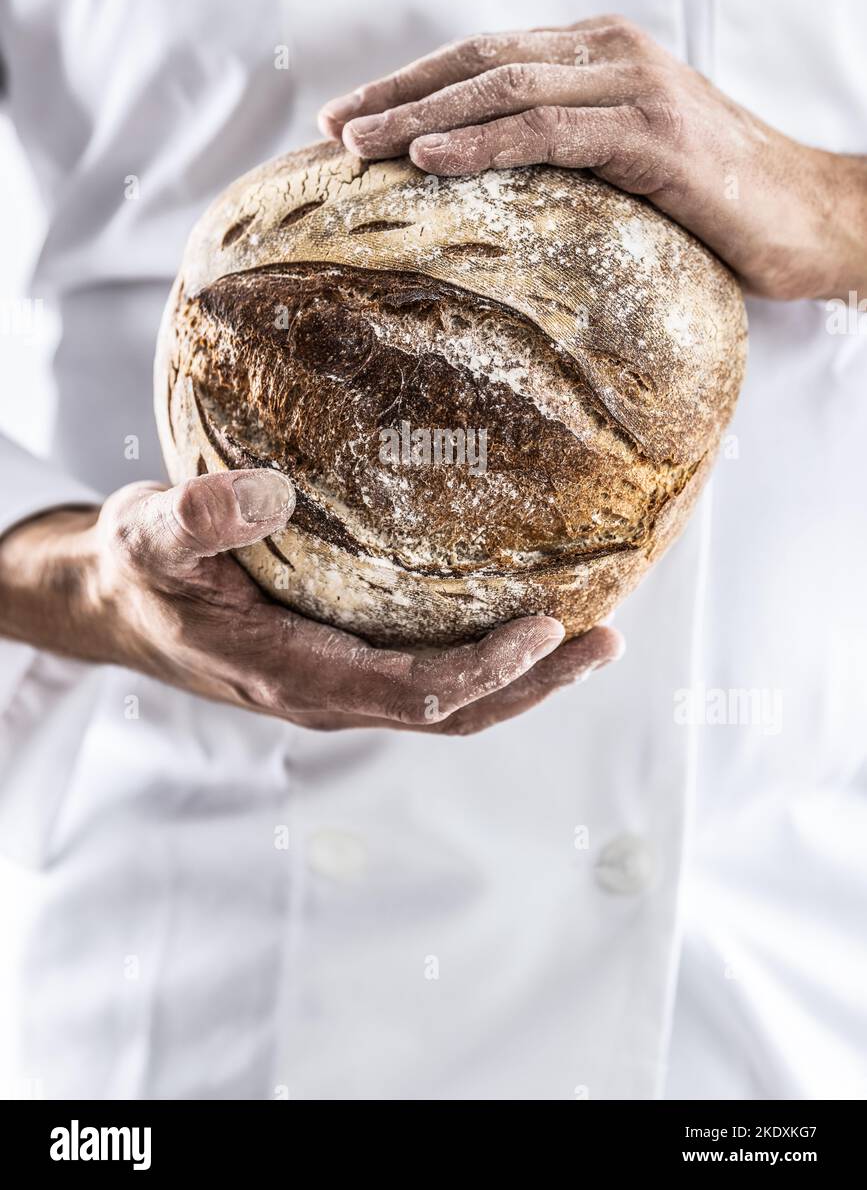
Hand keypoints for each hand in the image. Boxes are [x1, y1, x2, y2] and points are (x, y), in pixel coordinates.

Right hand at [0, 469, 621, 735]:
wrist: (116, 605)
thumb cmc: (139, 570)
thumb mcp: (150, 535)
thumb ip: (197, 518)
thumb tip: (263, 489)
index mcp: (292, 674)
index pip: (412, 694)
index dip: (484, 669)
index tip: (546, 626)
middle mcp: (326, 694)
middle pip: (452, 712)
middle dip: (532, 684)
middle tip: (607, 640)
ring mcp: (339, 687)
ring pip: (448, 703)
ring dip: (522, 677)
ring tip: (593, 637)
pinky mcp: (343, 665)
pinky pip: (428, 677)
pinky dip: (486, 659)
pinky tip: (521, 616)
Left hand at [319, 15, 866, 301]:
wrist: (812, 215)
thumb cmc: (718, 199)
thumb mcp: (630, 158)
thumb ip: (567, 145)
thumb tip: (489, 182)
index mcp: (599, 52)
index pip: (485, 55)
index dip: (411, 84)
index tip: (349, 116)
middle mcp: (611, 54)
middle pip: (480, 62)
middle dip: (398, 96)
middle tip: (332, 130)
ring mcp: (634, 89)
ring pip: (503, 89)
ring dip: (422, 118)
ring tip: (360, 147)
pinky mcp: (654, 135)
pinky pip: (549, 131)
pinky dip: (483, 143)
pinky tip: (431, 161)